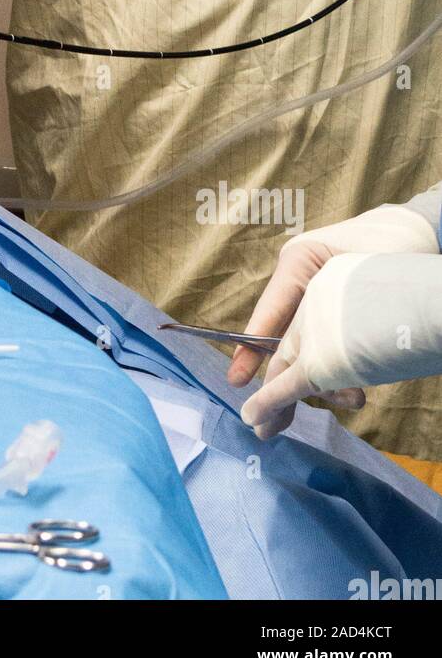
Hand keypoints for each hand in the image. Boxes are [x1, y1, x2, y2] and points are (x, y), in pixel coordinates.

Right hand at [227, 205, 438, 390]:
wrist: (419, 234)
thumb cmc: (390, 244)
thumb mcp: (356, 269)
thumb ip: (332, 309)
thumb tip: (313, 360)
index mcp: (298, 261)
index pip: (268, 311)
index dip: (251, 349)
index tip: (237, 380)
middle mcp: (301, 283)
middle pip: (284, 339)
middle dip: (280, 382)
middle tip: (269, 423)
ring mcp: (317, 302)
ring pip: (308, 351)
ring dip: (319, 382)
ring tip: (347, 402)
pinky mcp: (334, 318)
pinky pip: (327, 350)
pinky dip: (336, 374)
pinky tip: (352, 392)